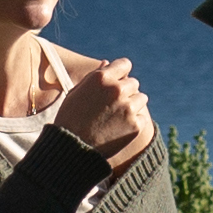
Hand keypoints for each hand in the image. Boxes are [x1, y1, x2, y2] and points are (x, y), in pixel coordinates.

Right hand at [49, 52, 155, 168]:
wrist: (72, 149)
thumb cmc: (69, 119)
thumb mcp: (75, 92)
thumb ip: (93, 76)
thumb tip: (107, 63)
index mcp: (101, 78)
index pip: (125, 64)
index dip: (121, 73)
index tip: (118, 81)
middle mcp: (116, 90)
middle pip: (133, 83)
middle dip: (126, 91)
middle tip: (112, 106)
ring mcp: (128, 107)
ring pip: (141, 98)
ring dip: (133, 105)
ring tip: (116, 117)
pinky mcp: (136, 125)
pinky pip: (142, 117)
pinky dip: (135, 122)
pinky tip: (119, 128)